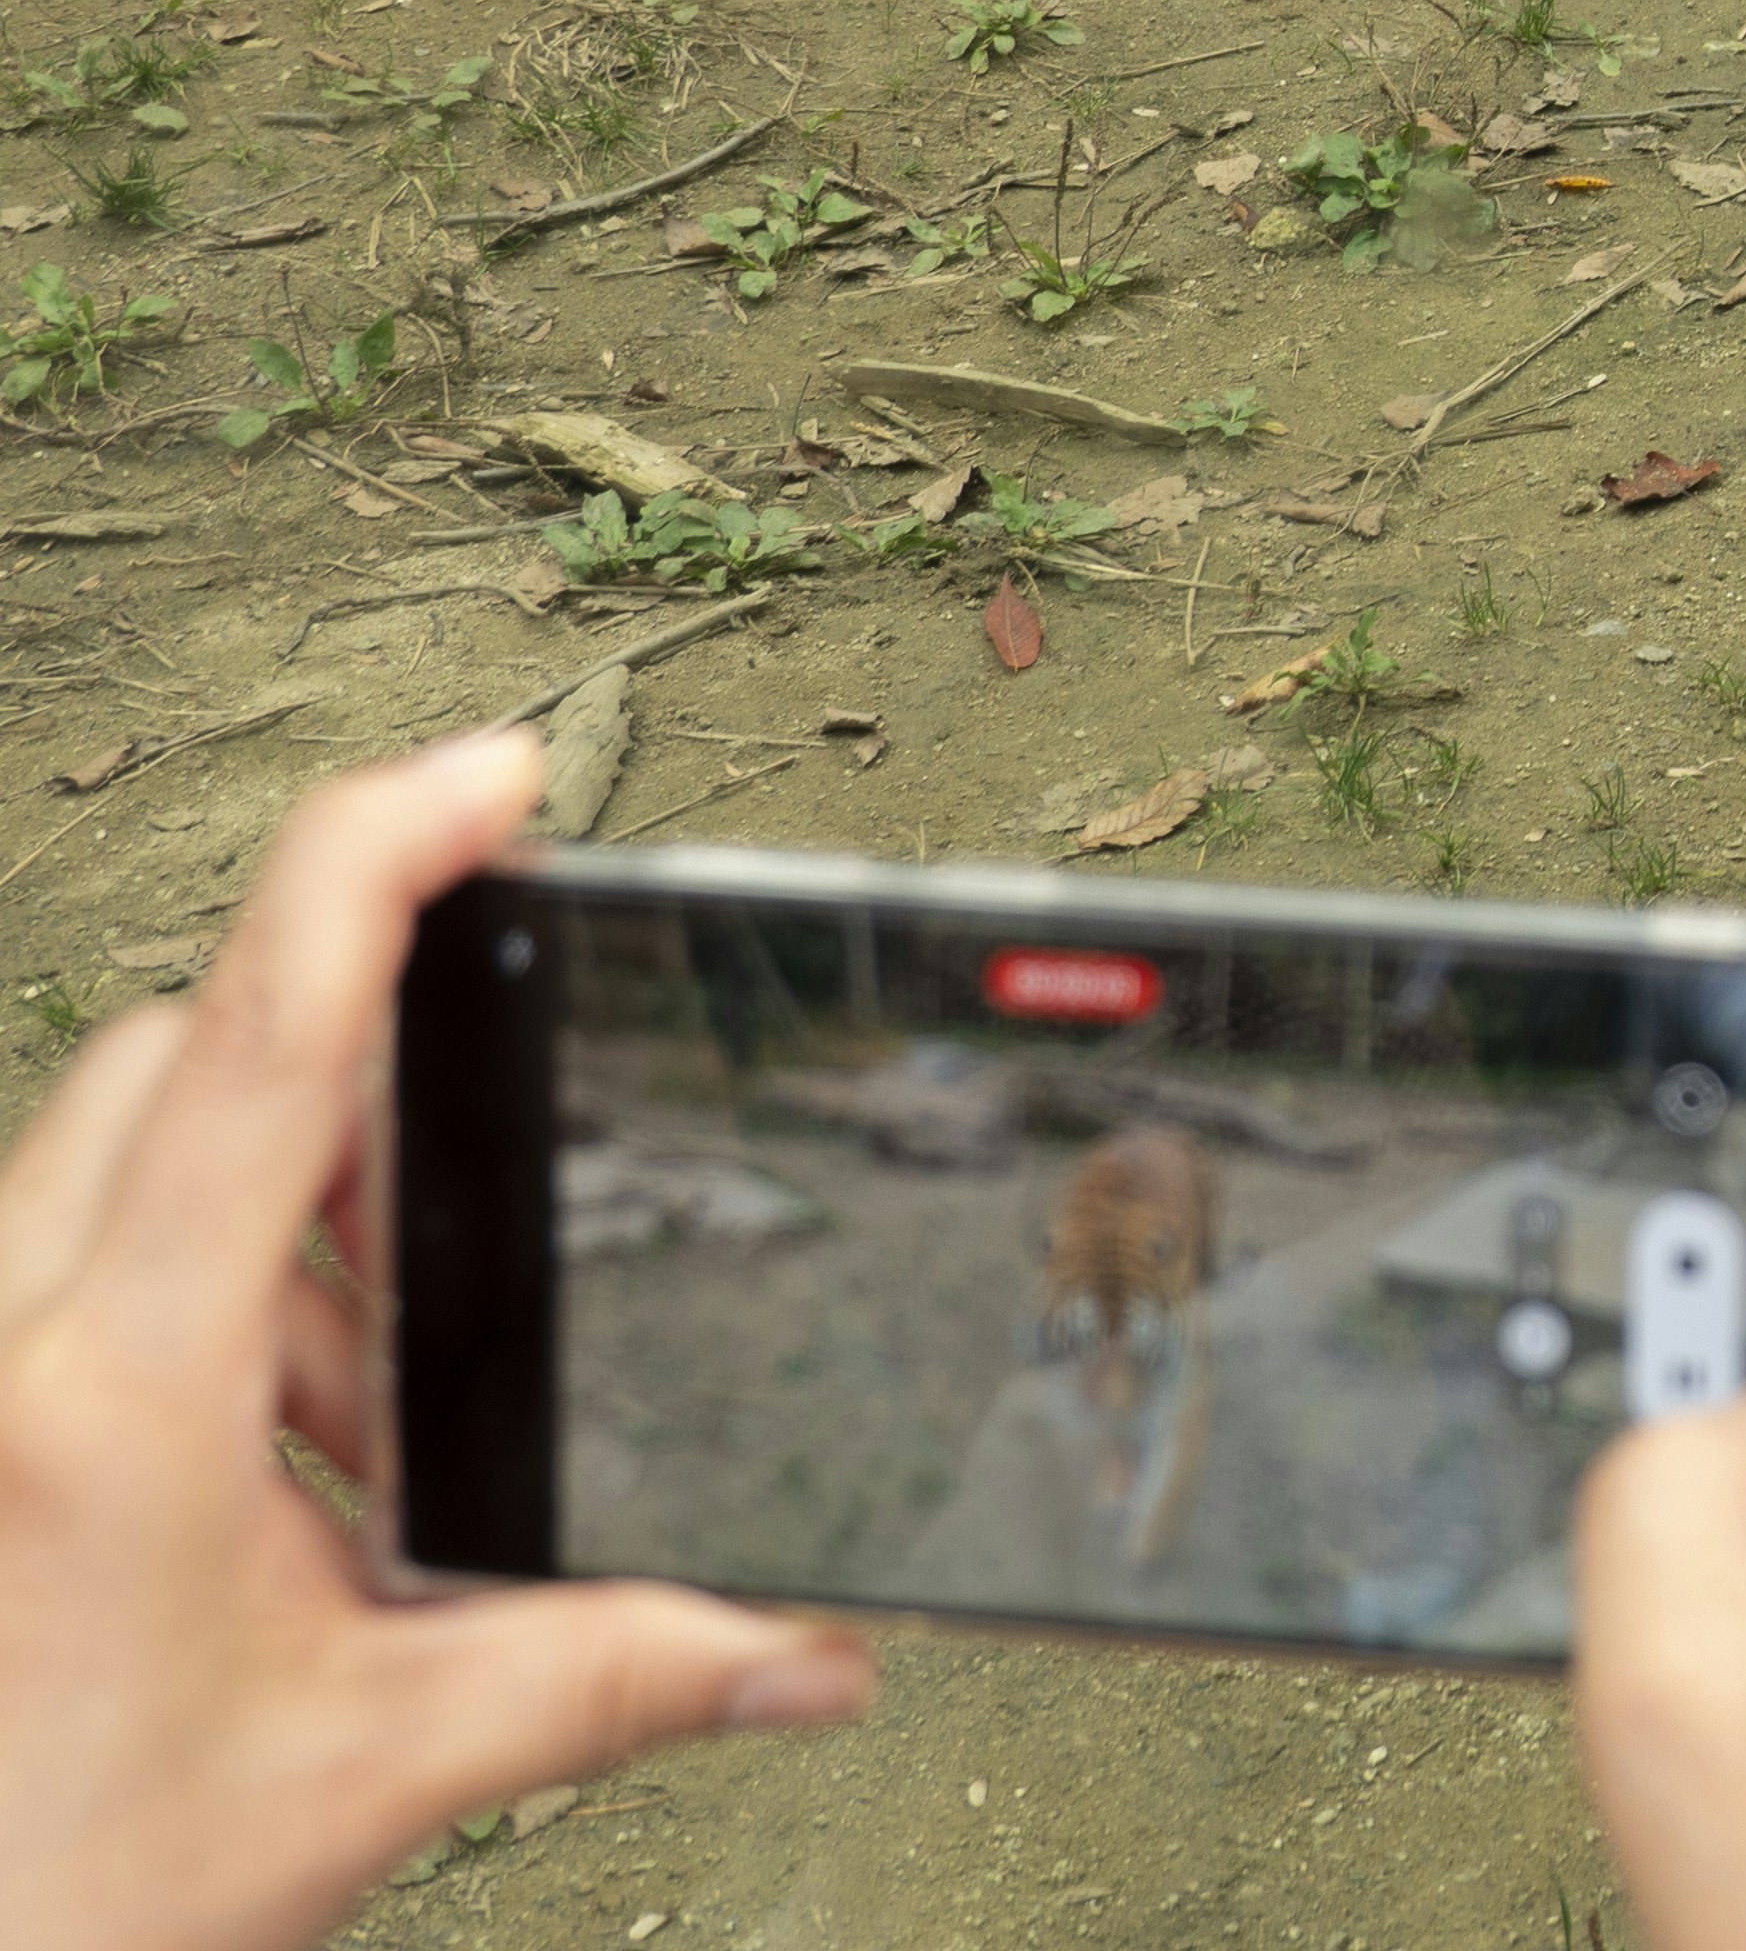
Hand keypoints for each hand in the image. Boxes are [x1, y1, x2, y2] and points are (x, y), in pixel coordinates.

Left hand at [0, 729, 873, 1950]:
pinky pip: (69, 1284)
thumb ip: (609, 1677)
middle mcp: (6, 1353)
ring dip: (271, 1222)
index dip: (380, 859)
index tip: (492, 769)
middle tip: (479, 1134)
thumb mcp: (367, 1774)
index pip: (264, 1038)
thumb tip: (804, 1650)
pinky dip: (197, 1317)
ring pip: (112, 1169)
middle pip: (177, 1059)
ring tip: (373, 1381)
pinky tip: (280, 1460)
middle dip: (346, 1061)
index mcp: (113, 1397)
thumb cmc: (41, 1900)